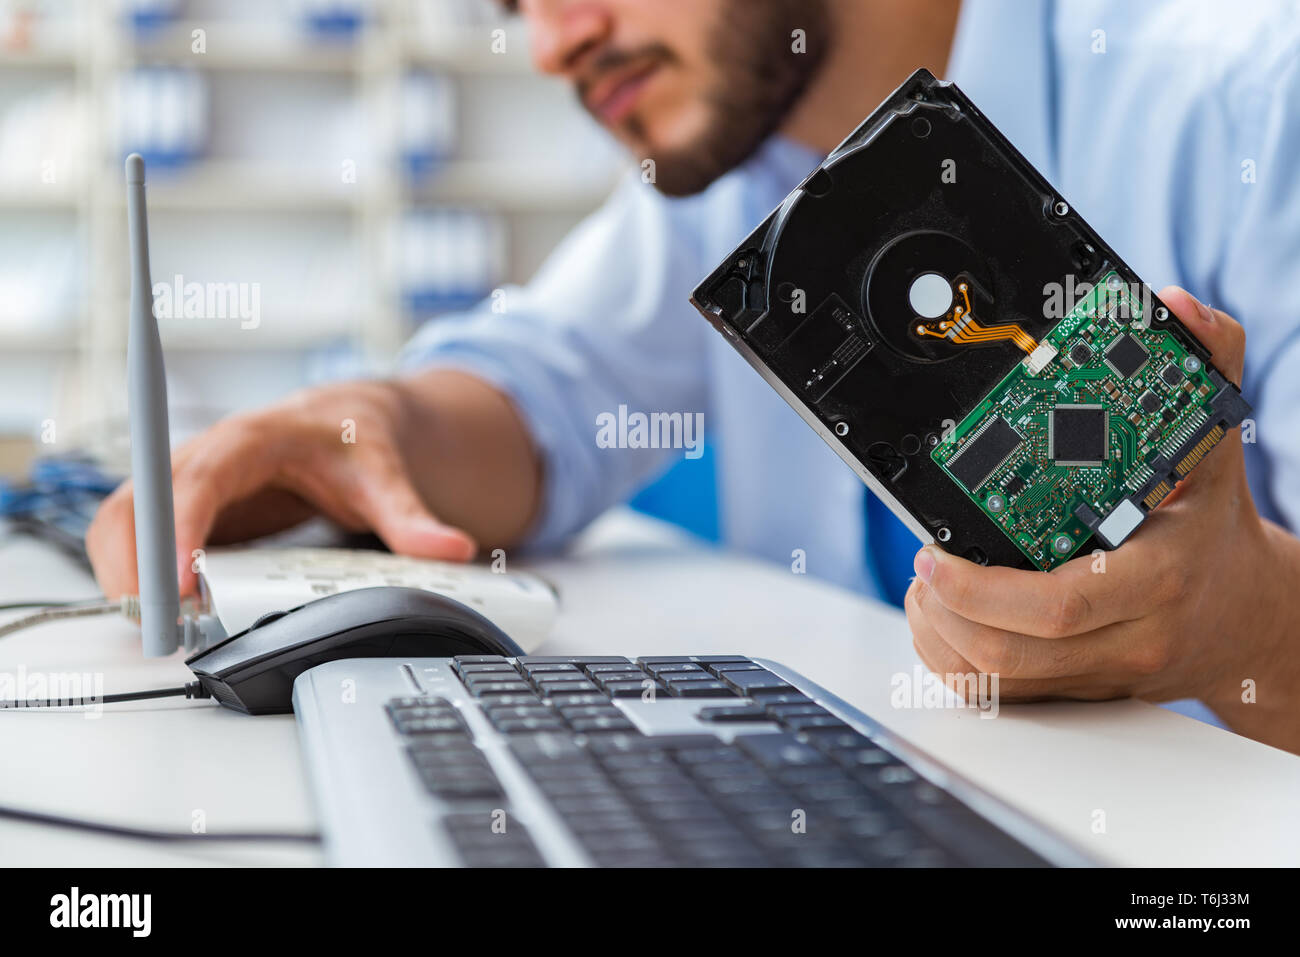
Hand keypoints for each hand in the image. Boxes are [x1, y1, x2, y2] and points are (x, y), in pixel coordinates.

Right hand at [87, 379, 476, 600]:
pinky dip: (132, 571)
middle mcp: (205, 453)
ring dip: (126, 571)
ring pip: (124, 519)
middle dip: (136, 562)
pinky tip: (155, 608)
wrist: (342, 423)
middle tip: (157, 623)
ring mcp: (185, 480)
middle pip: (141, 500)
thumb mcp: (385, 478)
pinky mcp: (180, 506)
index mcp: (251, 439)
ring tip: (153, 624)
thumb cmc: (353, 444)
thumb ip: (413, 517)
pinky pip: (133, 535)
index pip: (201, 478)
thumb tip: (453, 547)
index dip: (180, 526)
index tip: (180, 580)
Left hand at [904, 287, 1299, 752]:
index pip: (1061, 602)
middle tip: (922, 560)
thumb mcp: (1218, 443)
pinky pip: (998, 696)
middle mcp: (1126, 634)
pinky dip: (953, 658)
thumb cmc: (1214, 530)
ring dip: (939, 633)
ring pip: (994, 681)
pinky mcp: (1074, 691)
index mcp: (1156, 575)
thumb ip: (1208, 366)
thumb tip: (1173, 307)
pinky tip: (945, 616)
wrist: (1250, 620)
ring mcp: (1097, 672)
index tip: (935, 551)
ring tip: (927, 585)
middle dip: (945, 608)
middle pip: (1010, 650)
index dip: (984, 588)